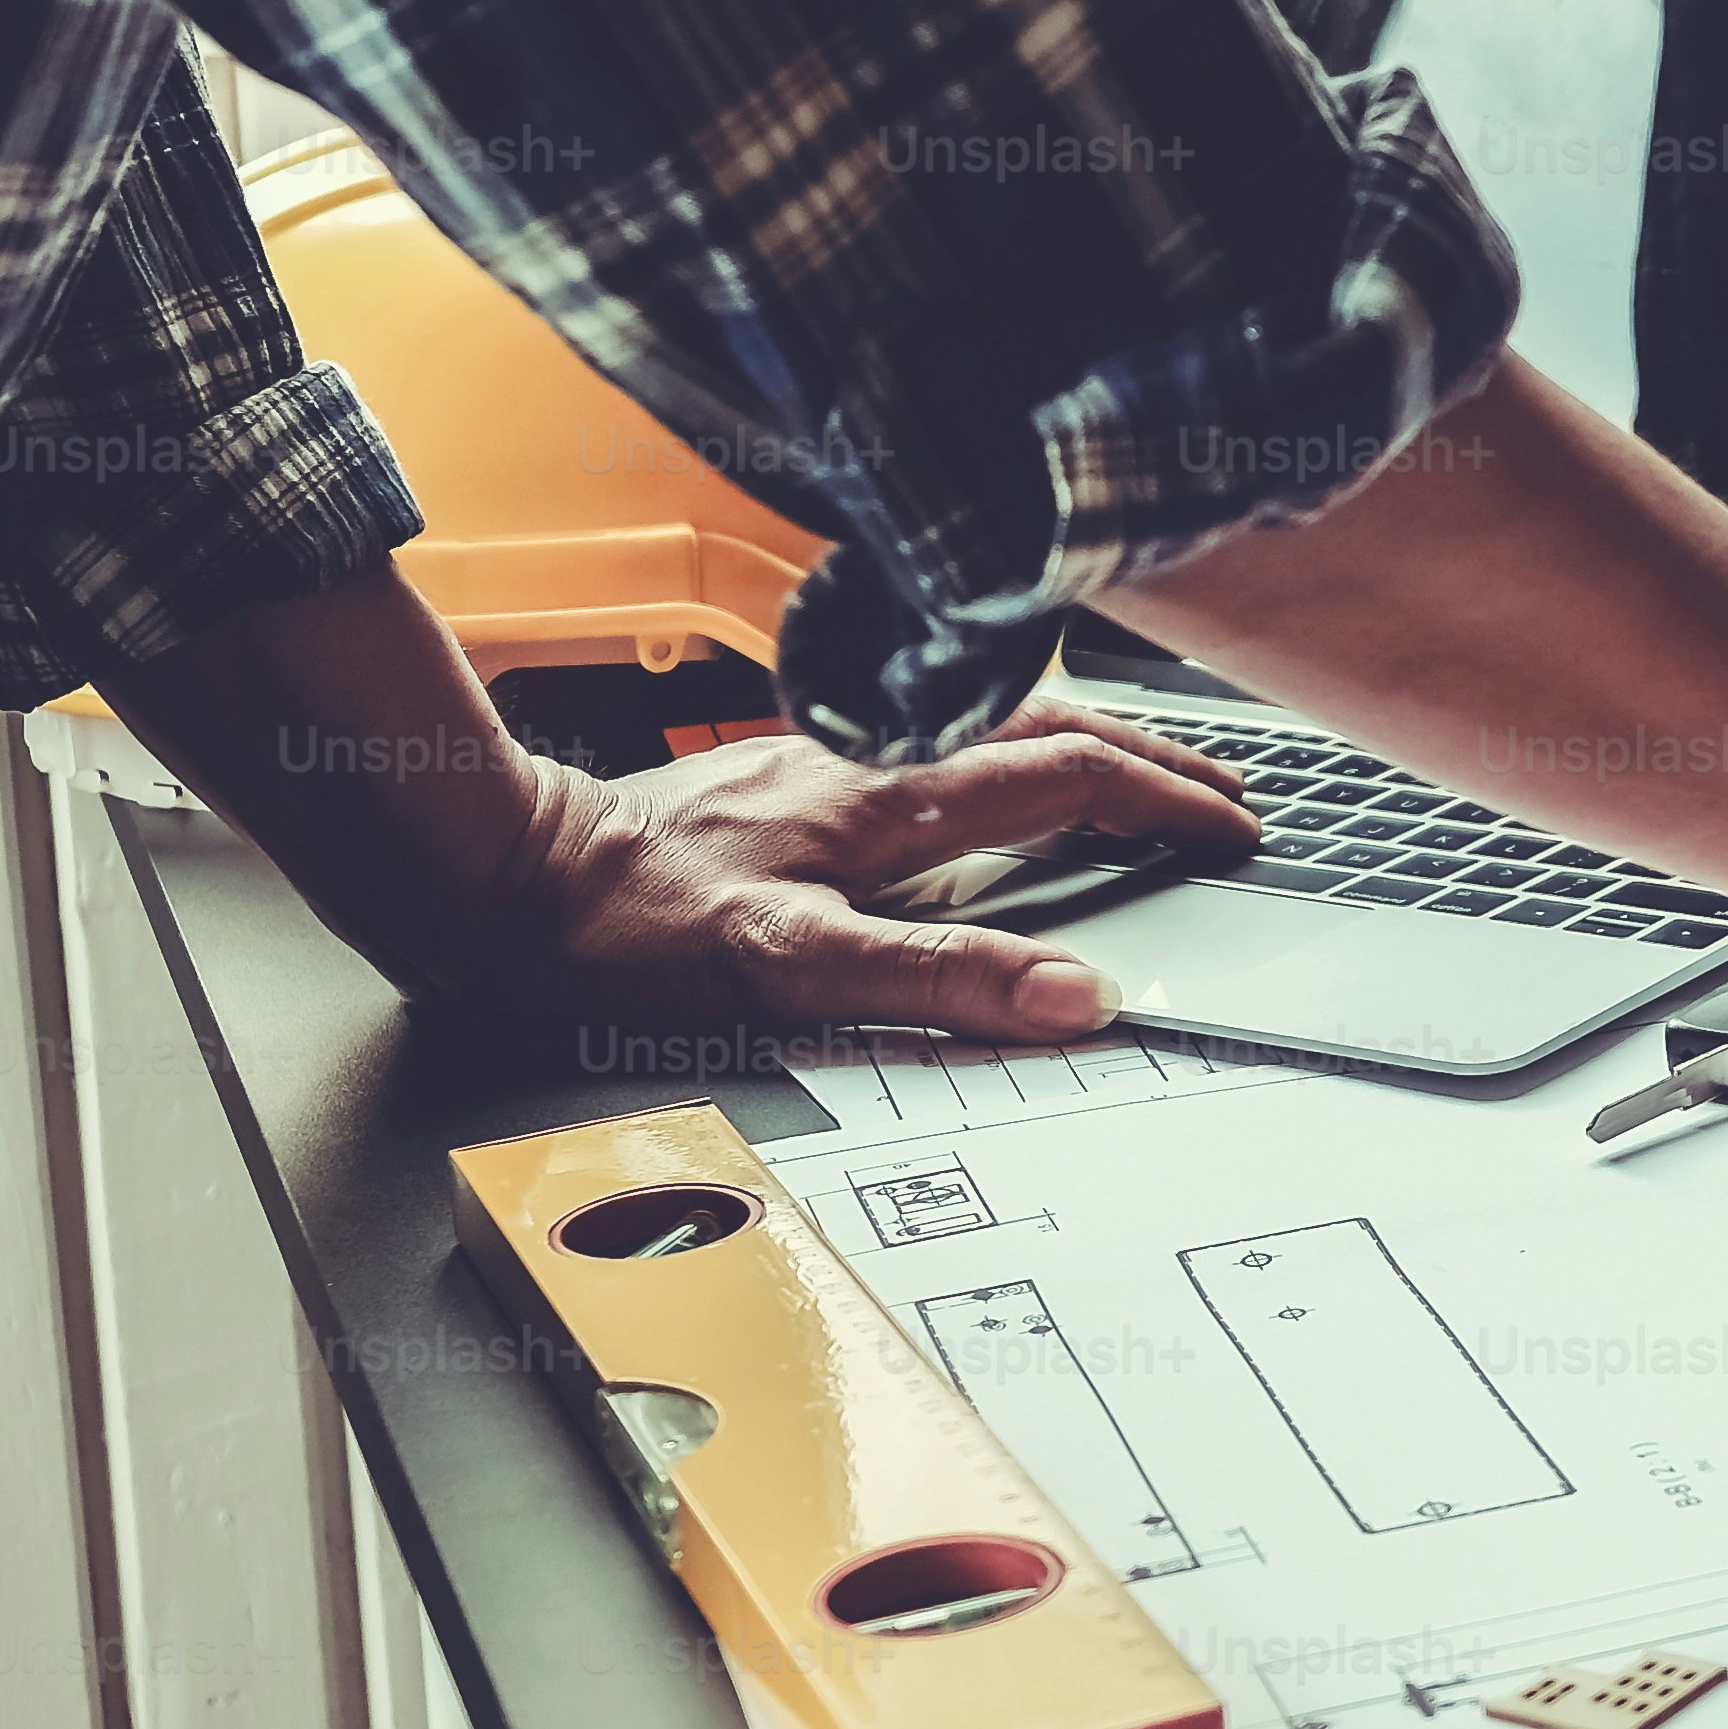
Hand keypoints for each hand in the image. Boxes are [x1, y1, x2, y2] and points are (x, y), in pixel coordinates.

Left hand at [407, 697, 1263, 1036]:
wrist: (494, 881)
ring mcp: (822, 765)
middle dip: (1148, 760)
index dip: (1165, 804)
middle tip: (1218, 794)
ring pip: (986, 730)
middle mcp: (866, 764)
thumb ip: (939, 982)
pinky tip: (971, 794)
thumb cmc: (619, 929)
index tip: (1233, 833)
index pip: (1070, 778)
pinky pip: (924, 753)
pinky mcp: (777, 781)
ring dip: (1077, 748)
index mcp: (889, 801)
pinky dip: (993, 761)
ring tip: (1129, 776)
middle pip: (1047, 730)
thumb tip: (1077, 998)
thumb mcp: (787, 969)